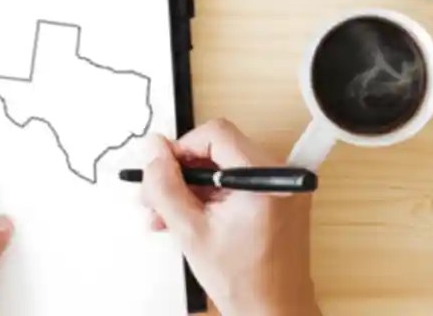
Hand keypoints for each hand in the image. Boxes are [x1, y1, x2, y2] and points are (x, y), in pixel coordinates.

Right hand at [141, 120, 320, 315]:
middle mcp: (278, 176)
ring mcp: (279, 187)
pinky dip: (209, 197)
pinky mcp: (275, 199)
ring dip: (190, 188)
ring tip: (164, 215)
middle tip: (154, 196)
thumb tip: (153, 149)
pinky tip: (184, 218)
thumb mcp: (191, 232)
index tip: (161, 170)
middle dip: (180, 173)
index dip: (182, 149)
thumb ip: (166, 187)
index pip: (216, 134)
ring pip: (222, 167)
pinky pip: (235, 184)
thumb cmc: (244, 282)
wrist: (274, 313)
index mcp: (264, 179)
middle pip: (218, 150)